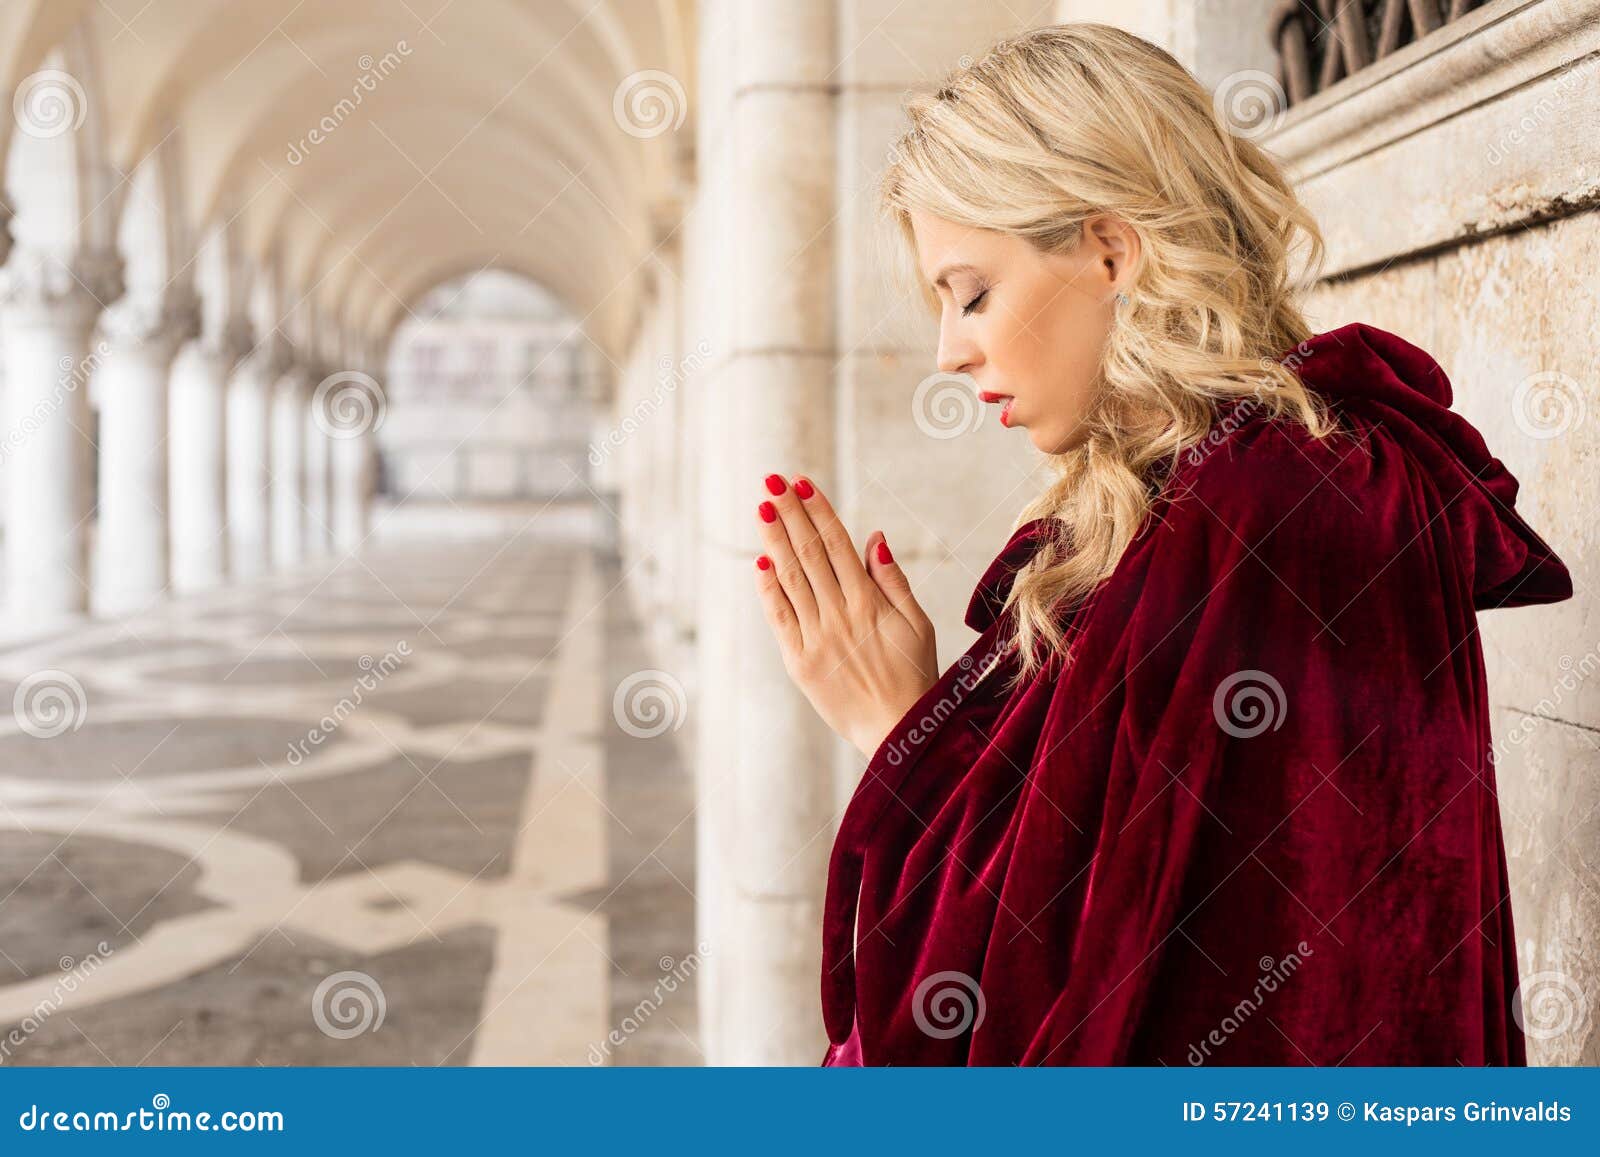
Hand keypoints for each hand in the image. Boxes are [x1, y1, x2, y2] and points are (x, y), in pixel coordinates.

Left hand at [752, 473, 939, 758]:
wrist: (898, 731)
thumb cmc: (914, 674)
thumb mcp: (915, 622)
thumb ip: (891, 579)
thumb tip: (873, 537)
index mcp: (869, 602)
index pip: (838, 544)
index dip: (818, 511)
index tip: (802, 483)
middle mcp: (840, 614)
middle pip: (809, 553)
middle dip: (790, 513)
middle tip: (773, 481)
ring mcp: (817, 637)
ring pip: (791, 578)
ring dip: (774, 540)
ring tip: (763, 508)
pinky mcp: (799, 662)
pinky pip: (779, 617)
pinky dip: (769, 588)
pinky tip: (761, 562)